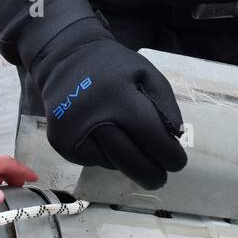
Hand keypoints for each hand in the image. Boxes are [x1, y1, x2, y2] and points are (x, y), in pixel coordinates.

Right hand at [32, 26, 187, 188]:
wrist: (66, 58)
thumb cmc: (113, 68)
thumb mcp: (147, 74)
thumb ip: (165, 106)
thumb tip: (173, 140)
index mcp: (120, 97)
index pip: (152, 137)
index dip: (168, 156)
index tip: (177, 163)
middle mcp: (94, 117)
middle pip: (130, 160)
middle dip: (150, 174)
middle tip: (160, 179)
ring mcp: (73, 131)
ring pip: (110, 164)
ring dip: (127, 164)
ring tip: (133, 150)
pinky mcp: (59, 141)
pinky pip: (90, 161)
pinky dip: (104, 158)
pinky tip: (107, 141)